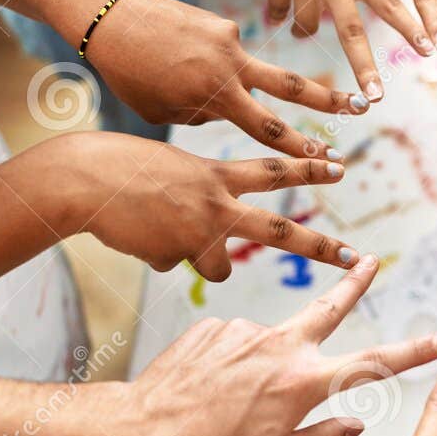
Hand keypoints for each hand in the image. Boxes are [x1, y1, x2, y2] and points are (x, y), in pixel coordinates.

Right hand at [38, 132, 354, 278]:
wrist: (83, 178)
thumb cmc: (118, 168)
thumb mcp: (170, 172)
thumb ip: (194, 200)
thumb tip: (194, 247)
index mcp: (216, 173)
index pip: (276, 170)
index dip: (309, 169)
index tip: (339, 167)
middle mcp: (216, 202)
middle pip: (279, 230)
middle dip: (319, 246)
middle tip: (353, 257)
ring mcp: (197, 231)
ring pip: (222, 267)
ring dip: (207, 264)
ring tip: (177, 245)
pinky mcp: (175, 254)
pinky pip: (171, 265)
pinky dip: (153, 255)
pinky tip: (132, 236)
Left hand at [84, 0, 360, 159]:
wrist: (109, 18)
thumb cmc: (128, 74)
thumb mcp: (162, 111)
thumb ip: (201, 114)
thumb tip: (226, 110)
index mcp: (214, 94)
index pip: (267, 126)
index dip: (299, 145)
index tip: (326, 157)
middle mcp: (229, 65)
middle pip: (291, 87)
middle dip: (327, 100)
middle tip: (360, 106)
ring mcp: (228, 39)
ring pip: (260, 68)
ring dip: (283, 81)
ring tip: (312, 88)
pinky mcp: (218, 22)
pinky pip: (224, 51)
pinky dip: (209, 61)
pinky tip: (179, 56)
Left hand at [108, 256, 436, 435]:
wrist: (143, 432)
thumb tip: (354, 422)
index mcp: (303, 382)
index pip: (375, 362)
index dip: (416, 351)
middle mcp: (280, 345)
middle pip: (330, 307)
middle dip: (355, 283)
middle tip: (370, 261)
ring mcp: (245, 330)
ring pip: (270, 346)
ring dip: (261, 369)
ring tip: (227, 406)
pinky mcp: (214, 325)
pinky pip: (235, 345)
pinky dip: (230, 365)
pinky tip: (207, 391)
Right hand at [201, 0, 431, 100]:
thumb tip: (339, 17)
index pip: (390, 3)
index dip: (411, 28)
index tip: (431, 49)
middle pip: (353, 32)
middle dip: (365, 68)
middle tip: (374, 98)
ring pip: (307, 26)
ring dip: (303, 28)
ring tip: (297, 19)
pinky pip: (281, 12)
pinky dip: (279, 8)